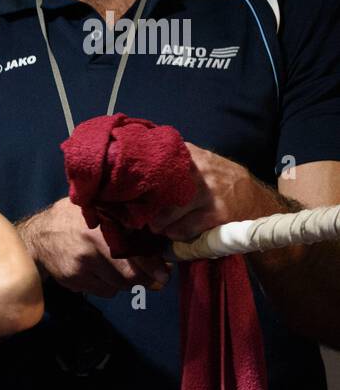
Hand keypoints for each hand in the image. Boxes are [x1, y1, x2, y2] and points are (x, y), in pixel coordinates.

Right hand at [20, 196, 169, 298]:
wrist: (37, 236)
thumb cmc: (74, 219)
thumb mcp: (98, 210)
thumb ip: (125, 222)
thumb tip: (160, 242)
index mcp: (102, 226)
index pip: (135, 252)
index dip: (153, 266)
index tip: (164, 275)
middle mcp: (91, 247)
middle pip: (130, 275)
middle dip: (143, 278)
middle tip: (152, 277)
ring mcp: (81, 266)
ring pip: (118, 286)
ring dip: (124, 281)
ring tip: (117, 267)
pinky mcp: (74, 280)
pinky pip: (104, 291)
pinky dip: (108, 286)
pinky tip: (99, 272)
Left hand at [142, 142, 277, 241]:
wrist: (259, 201)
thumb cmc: (222, 181)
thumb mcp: (202, 161)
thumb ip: (176, 160)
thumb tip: (140, 162)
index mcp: (190, 155)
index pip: (153, 164)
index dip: (138, 182)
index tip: (130, 193)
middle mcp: (198, 170)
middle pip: (155, 193)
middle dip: (146, 208)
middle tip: (143, 216)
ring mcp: (207, 193)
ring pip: (166, 215)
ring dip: (159, 224)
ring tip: (158, 226)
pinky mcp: (216, 214)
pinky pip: (183, 229)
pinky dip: (175, 234)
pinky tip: (176, 233)